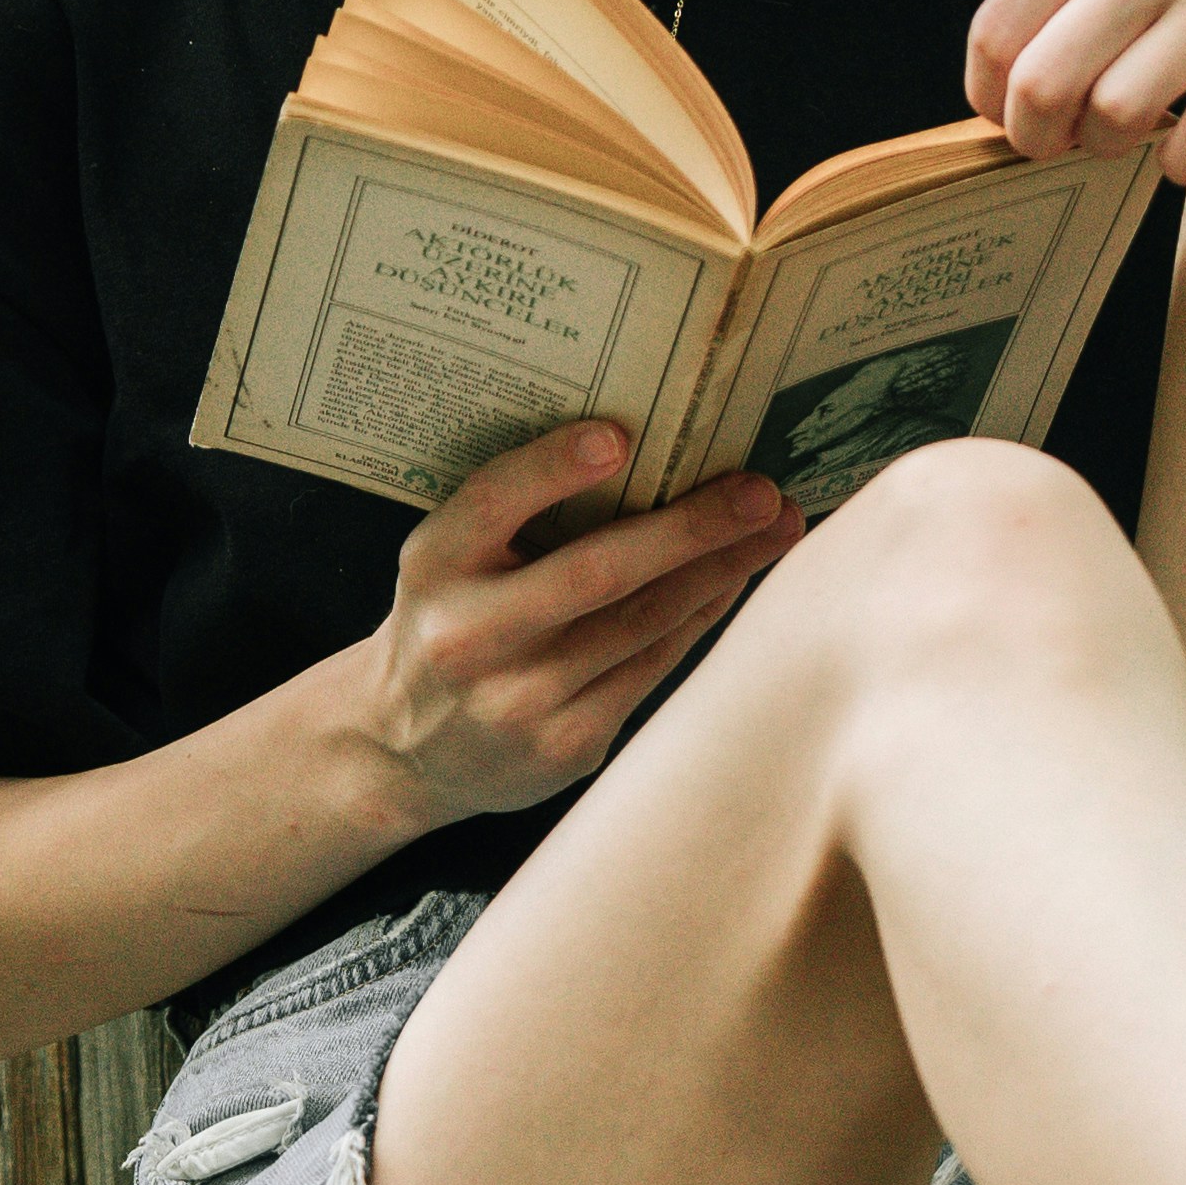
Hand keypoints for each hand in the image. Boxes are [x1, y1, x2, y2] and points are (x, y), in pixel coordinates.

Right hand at [350, 424, 794, 822]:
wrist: (408, 749)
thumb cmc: (454, 618)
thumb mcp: (453, 559)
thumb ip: (521, 516)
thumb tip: (654, 453)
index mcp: (435, 564)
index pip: (492, 501)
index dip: (553, 467)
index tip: (619, 435)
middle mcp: (469, 634)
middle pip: (594, 572)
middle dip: (689, 528)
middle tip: (760, 492)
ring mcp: (518, 697)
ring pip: (643, 621)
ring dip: (721, 569)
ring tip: (777, 528)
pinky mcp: (565, 742)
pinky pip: (652, 666)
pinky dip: (699, 616)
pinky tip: (732, 580)